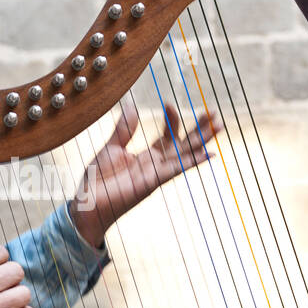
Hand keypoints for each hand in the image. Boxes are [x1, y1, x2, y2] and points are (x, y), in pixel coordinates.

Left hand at [68, 100, 222, 247]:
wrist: (88, 203)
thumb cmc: (99, 181)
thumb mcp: (111, 148)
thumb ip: (124, 129)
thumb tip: (131, 106)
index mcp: (148, 157)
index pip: (168, 136)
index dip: (172, 120)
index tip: (170, 104)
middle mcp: (156, 165)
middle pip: (184, 144)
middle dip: (199, 130)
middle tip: (214, 113)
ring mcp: (156, 174)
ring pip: (185, 154)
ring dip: (202, 141)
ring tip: (219, 126)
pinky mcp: (152, 182)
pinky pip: (175, 169)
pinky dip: (191, 161)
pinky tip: (208, 154)